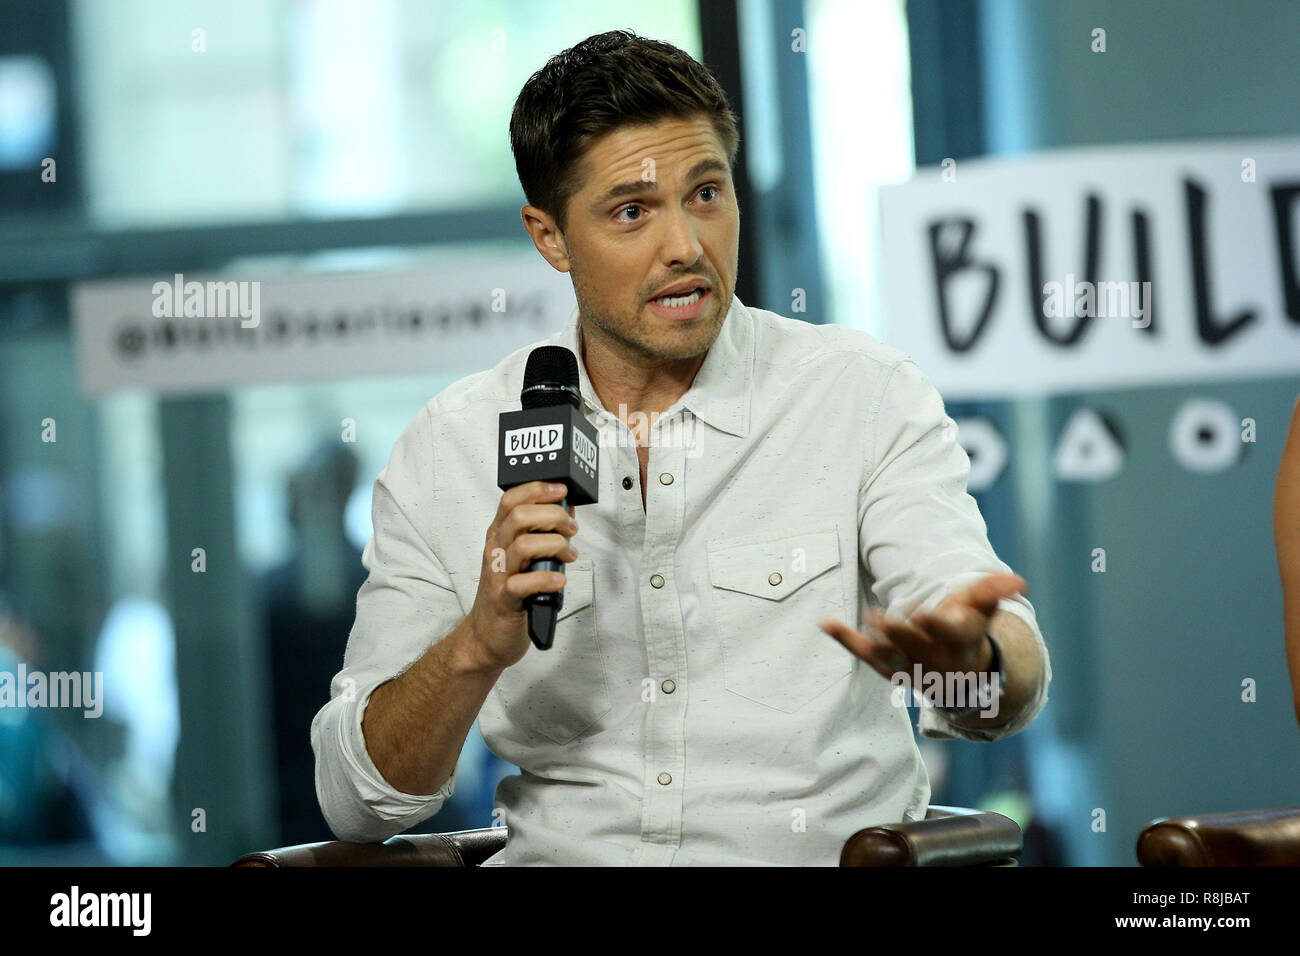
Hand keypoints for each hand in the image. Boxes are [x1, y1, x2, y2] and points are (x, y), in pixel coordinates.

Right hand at [464, 480, 578, 671]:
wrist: (487, 636)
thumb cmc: (509, 594)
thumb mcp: (524, 559)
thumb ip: (542, 535)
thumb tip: (567, 510)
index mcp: (499, 536)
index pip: (511, 499)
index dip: (537, 489)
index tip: (560, 490)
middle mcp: (496, 551)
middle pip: (519, 516)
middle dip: (553, 516)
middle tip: (570, 528)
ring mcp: (498, 575)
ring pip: (523, 545)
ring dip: (555, 545)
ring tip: (569, 554)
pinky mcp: (504, 600)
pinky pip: (522, 584)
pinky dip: (546, 580)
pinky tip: (559, 580)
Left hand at [818, 573, 1026, 683]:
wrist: (959, 676)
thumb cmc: (967, 630)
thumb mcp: (982, 610)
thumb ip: (994, 591)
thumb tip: (1019, 581)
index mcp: (959, 642)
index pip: (948, 635)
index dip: (936, 626)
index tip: (923, 615)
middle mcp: (934, 659)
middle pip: (915, 648)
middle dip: (900, 635)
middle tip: (882, 618)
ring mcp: (908, 666)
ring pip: (889, 657)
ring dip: (874, 643)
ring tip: (865, 623)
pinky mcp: (887, 667)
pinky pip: (864, 655)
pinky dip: (845, 639)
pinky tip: (826, 623)